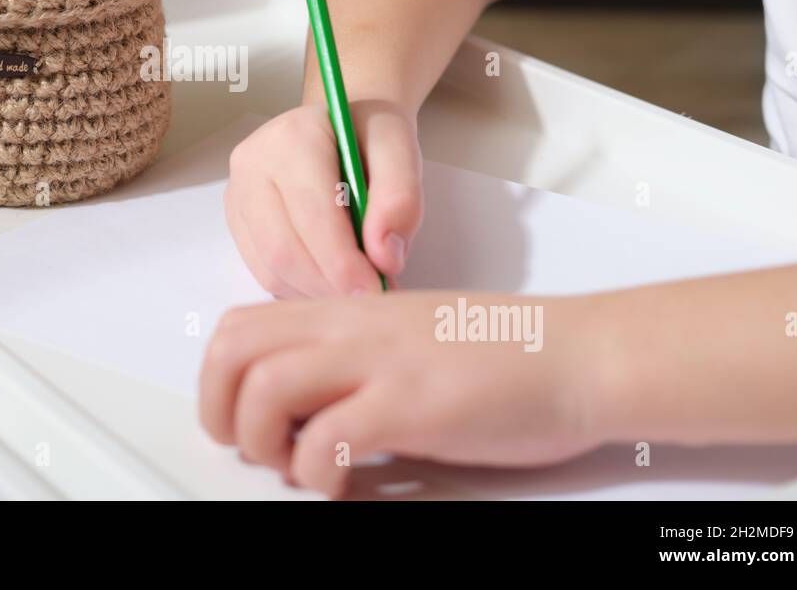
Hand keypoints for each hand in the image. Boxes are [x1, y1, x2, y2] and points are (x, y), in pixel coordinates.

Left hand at [198, 291, 603, 496]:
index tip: (244, 420)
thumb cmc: (502, 352)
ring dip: (265, 443)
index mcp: (345, 311)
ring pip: (265, 389)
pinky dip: (319, 474)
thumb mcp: (405, 337)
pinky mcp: (412, 404)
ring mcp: (379, 362)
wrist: (577, 355)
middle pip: (233, 350)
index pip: (241, 325)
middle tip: (258, 449)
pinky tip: (349, 484)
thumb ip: (350, 355)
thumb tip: (300, 403)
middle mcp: (351, 327)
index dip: (219, 380)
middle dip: (221, 410)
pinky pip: (328, 440)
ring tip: (302, 467)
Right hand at [224, 100, 421, 296]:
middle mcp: (252, 163)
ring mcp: (237, 193)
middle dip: (329, 286)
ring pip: (270, 268)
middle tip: (369, 299)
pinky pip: (263, 272)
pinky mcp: (236, 219)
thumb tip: (385, 258)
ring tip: (354, 288)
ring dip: (316, 292)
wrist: (339, 124)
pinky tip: (330, 280)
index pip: (313, 215)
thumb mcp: (400, 148)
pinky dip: (301, 288)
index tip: (376, 290)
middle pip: (284, 249)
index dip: (343, 263)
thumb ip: (401, 198)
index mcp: (292, 138)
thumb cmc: (368, 136)